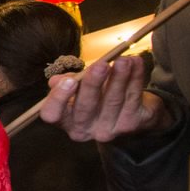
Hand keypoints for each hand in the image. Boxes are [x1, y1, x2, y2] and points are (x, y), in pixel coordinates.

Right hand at [39, 52, 174, 141]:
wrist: (128, 111)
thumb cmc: (95, 96)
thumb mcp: (77, 89)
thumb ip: (67, 82)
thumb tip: (57, 81)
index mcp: (65, 119)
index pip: (52, 114)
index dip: (58, 99)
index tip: (70, 81)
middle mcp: (84, 129)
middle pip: (85, 107)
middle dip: (94, 83)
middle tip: (102, 65)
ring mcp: (108, 130)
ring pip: (113, 101)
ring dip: (119, 77)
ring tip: (123, 60)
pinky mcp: (129, 124)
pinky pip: (133, 98)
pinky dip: (136, 78)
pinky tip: (136, 62)